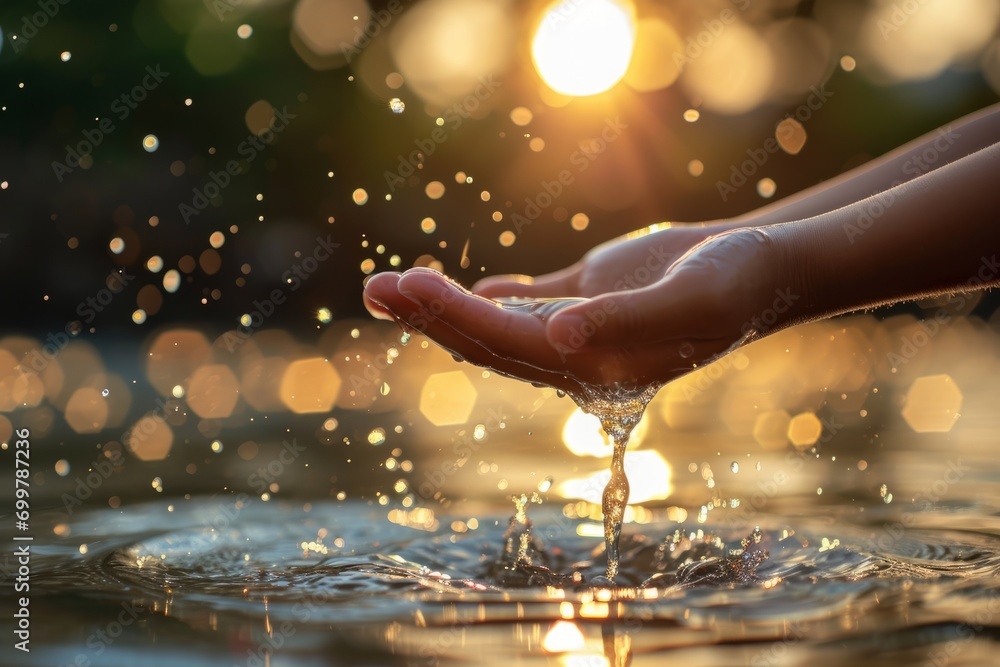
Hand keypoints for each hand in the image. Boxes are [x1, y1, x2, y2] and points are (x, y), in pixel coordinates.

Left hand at [364, 226, 785, 393]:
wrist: (765, 269)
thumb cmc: (734, 284)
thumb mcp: (686, 299)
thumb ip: (621, 320)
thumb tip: (555, 333)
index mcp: (594, 363)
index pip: (507, 344)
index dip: (454, 318)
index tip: (406, 286)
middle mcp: (577, 355)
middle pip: (488, 339)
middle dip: (430, 316)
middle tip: (373, 287)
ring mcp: (580, 330)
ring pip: (498, 323)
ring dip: (445, 305)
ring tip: (391, 285)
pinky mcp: (588, 301)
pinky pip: (529, 303)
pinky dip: (491, 297)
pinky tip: (463, 286)